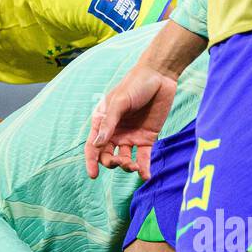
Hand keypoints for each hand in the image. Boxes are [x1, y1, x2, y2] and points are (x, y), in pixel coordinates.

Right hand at [85, 64, 176, 179]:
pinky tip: (145, 176)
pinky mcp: (147, 138)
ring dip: (127, 166)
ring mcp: (130, 136)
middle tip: (121, 162)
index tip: (93, 175)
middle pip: (108, 156)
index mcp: (103, 123)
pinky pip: (143, 157)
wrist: (160, 75)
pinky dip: (144, 168)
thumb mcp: (119, 102)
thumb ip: (109, 123)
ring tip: (134, 166)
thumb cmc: (135, 84)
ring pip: (125, 159)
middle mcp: (115, 133)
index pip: (93, 146)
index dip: (91, 162)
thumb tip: (98, 144)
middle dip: (112, 163)